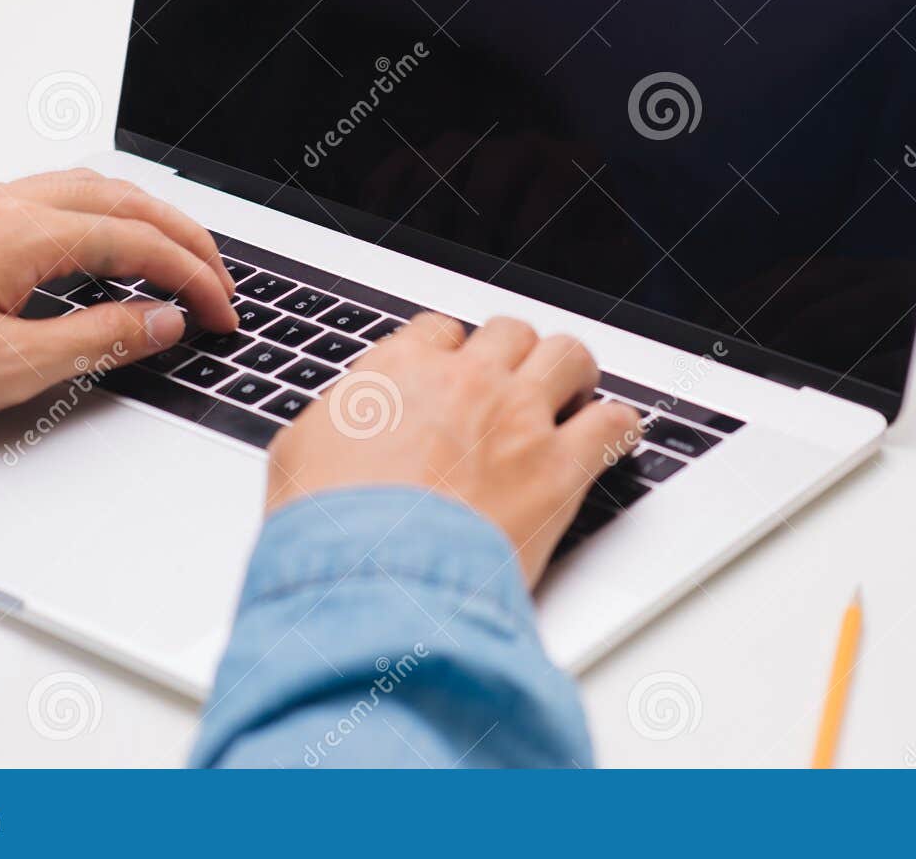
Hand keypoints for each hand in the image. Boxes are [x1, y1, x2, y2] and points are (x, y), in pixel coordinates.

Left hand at [0, 169, 236, 435]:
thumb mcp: (9, 367)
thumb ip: (98, 340)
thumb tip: (162, 321)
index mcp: (21, 233)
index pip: (138, 244)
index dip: (193, 279)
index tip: (221, 312)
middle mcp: (4, 204)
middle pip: (125, 202)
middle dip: (185, 240)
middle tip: (220, 281)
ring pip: (92, 190)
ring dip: (147, 220)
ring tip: (180, 258)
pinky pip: (56, 197)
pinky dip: (105, 216)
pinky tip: (110, 244)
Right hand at [266, 313, 640, 584]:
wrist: (371, 582)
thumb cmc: (329, 533)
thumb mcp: (298, 458)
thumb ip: (332, 422)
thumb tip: (341, 420)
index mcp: (399, 371)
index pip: (440, 332)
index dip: (452, 355)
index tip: (456, 376)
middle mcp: (465, 381)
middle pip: (509, 332)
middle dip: (514, 356)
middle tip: (516, 385)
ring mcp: (518, 419)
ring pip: (566, 355)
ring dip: (570, 373)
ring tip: (572, 396)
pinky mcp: (560, 468)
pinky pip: (614, 423)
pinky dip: (617, 428)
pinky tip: (610, 439)